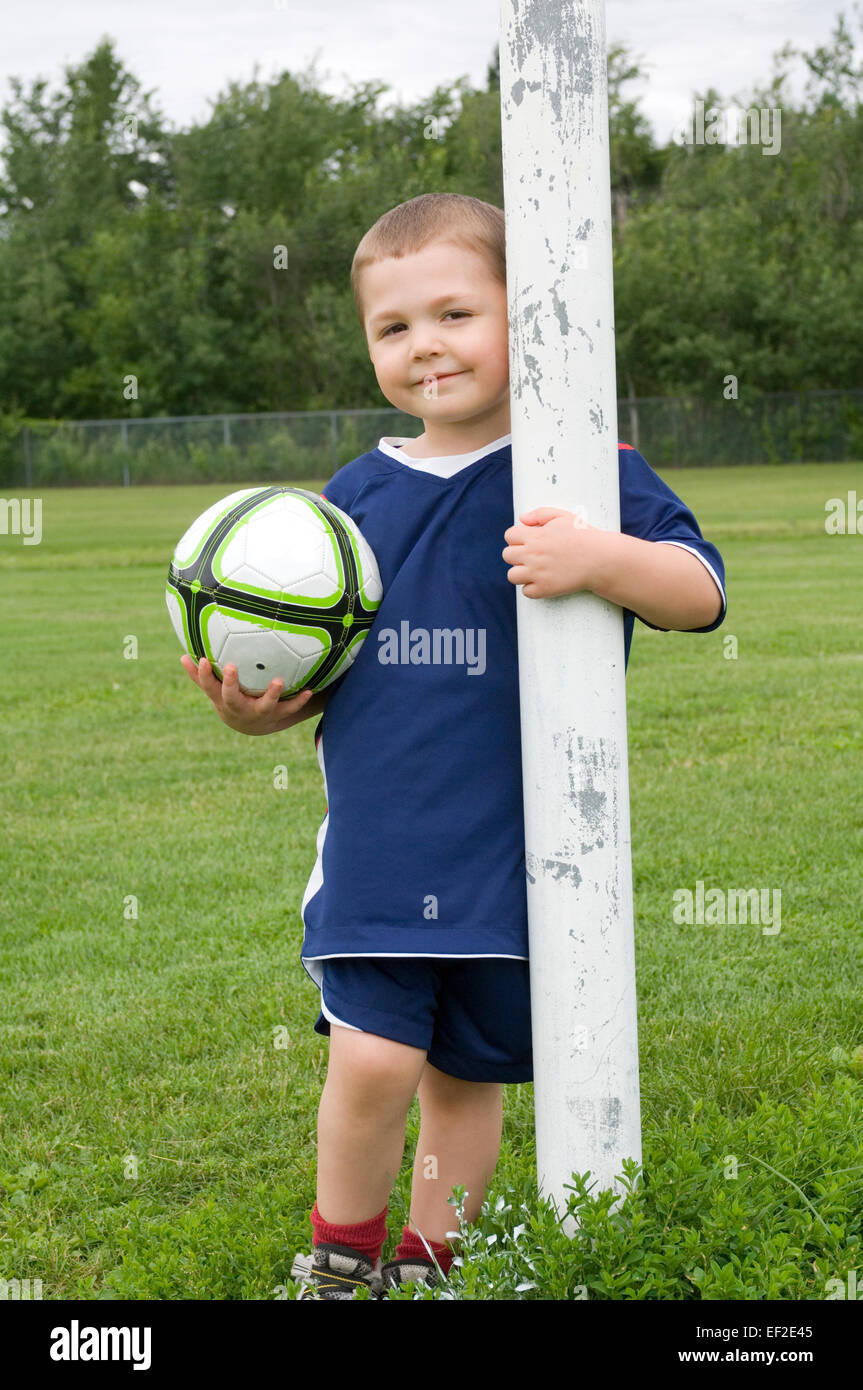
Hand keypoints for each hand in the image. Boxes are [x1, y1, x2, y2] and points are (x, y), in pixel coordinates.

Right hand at [180, 655, 315, 734]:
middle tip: (231, 667)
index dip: (204, 675)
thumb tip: (182, 657)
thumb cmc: (230, 700)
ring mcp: (258, 713)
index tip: (202, 659)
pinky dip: (299, 701)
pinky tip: (309, 691)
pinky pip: (289, 709)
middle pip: (232, 697)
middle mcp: (239, 708)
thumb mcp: (214, 691)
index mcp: (222, 699)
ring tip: (277, 681)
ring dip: (271, 695)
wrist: (250, 725)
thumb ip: (200, 676)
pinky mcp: (277, 715)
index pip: (209, 686)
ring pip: (264, 706)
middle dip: (231, 683)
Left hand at [502, 506, 603, 598]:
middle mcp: (533, 554)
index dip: (518, 538)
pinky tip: (544, 581)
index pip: (509, 535)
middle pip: (507, 555)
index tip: (528, 541)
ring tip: (535, 570)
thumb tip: (522, 519)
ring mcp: (538, 573)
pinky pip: (526, 592)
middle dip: (517, 555)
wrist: (601, 559)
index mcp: (535, 536)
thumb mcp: (564, 517)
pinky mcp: (545, 589)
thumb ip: (540, 514)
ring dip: (521, 573)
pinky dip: (533, 588)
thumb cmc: (584, 536)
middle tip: (533, 556)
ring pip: (512, 576)